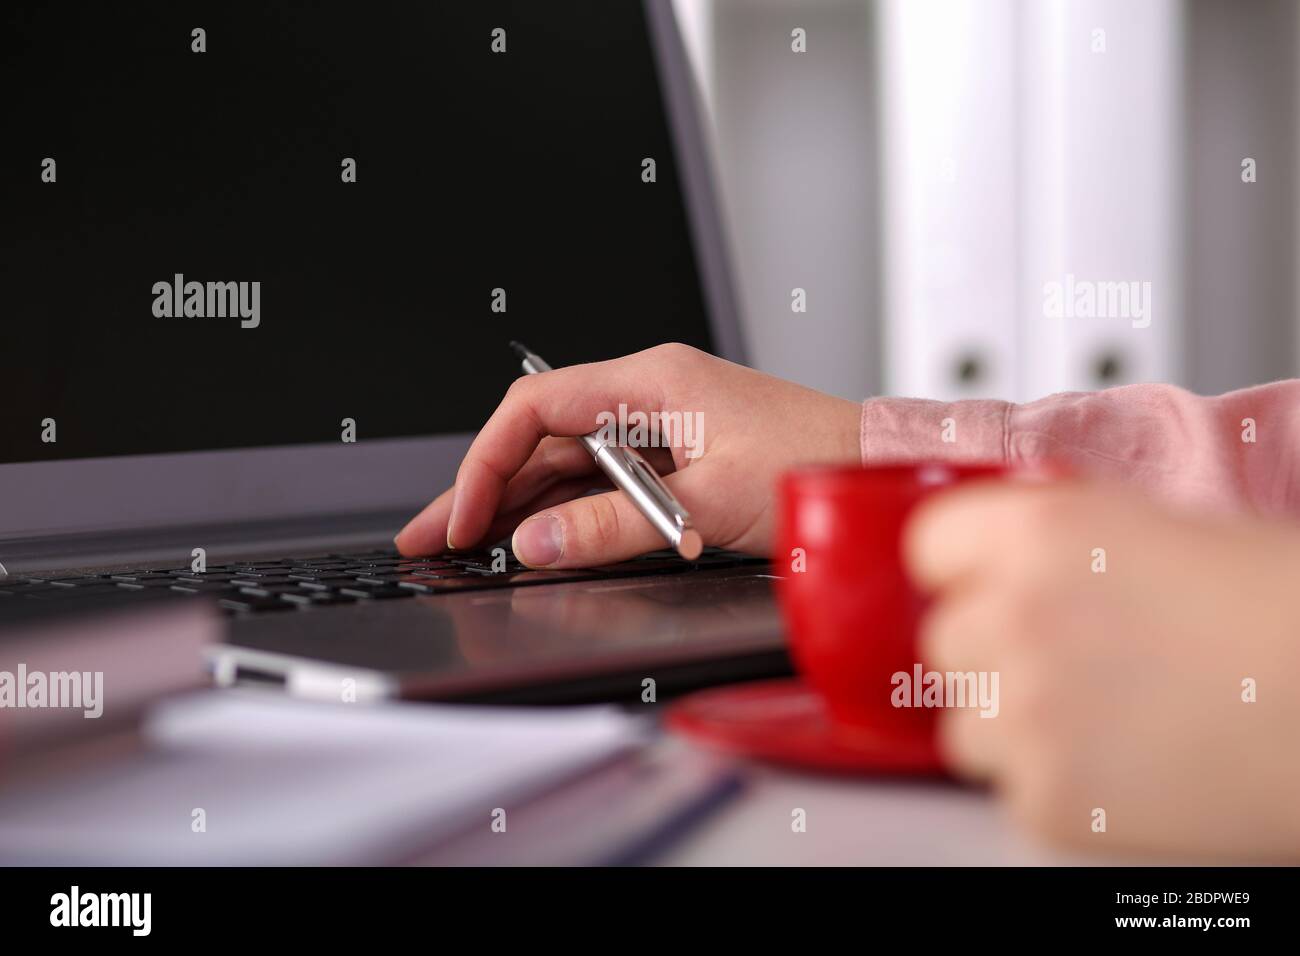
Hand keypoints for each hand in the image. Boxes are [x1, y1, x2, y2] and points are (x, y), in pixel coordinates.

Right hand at [395, 344, 861, 566]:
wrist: (880, 470)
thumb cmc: (816, 463)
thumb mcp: (706, 504)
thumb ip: (614, 525)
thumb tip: (537, 543)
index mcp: (650, 381)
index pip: (536, 408)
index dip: (487, 462)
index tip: (466, 516)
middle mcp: (649, 396)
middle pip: (542, 438)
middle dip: (484, 487)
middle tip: (433, 535)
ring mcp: (662, 427)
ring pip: (569, 462)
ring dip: (520, 502)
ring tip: (466, 543)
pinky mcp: (680, 457)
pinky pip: (606, 480)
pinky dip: (569, 510)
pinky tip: (537, 537)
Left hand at [904, 480, 1299, 859]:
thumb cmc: (1282, 608)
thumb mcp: (1155, 527)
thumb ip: (1060, 537)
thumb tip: (1007, 556)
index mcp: (1038, 533)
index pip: (929, 548)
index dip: (965, 570)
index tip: (985, 584)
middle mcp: (1015, 616)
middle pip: (944, 641)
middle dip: (995, 651)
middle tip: (1070, 658)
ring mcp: (1027, 713)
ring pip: (965, 725)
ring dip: (1015, 724)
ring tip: (1105, 717)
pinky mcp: (1052, 798)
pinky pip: (1014, 790)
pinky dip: (1060, 785)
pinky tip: (1130, 763)